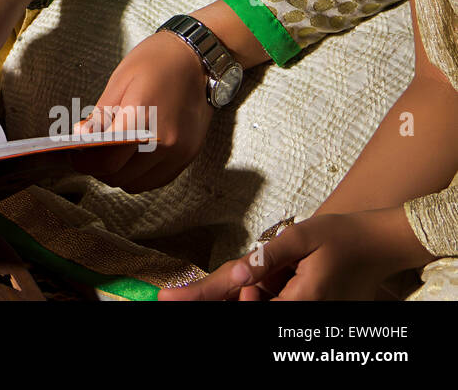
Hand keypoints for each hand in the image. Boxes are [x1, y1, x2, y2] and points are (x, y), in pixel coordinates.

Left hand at [68, 29, 213, 192]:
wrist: (196, 59)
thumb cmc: (157, 62)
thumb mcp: (119, 82)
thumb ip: (100, 116)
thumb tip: (81, 137)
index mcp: (142, 117)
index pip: (107, 161)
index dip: (84, 163)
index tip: (75, 156)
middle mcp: (165, 141)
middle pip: (120, 176)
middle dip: (98, 169)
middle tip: (89, 154)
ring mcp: (179, 152)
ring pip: (137, 183)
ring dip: (118, 174)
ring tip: (110, 155)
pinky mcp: (188, 156)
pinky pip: (156, 180)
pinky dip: (139, 174)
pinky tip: (131, 157)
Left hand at [158, 210, 420, 300]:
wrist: (378, 243)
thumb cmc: (342, 236)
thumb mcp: (301, 238)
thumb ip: (266, 257)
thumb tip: (238, 273)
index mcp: (302, 302)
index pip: (248, 310)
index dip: (214, 300)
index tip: (171, 299)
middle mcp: (304, 314)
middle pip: (251, 310)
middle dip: (229, 295)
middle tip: (194, 286)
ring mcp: (308, 314)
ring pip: (262, 305)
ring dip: (247, 292)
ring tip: (271, 267)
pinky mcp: (308, 309)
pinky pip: (275, 303)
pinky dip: (261, 291)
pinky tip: (274, 273)